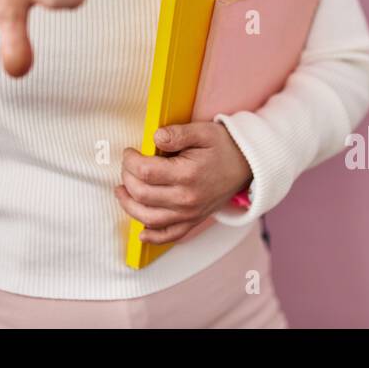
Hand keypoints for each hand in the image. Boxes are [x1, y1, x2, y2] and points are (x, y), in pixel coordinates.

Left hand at [114, 122, 253, 244]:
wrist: (247, 166)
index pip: (145, 171)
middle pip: (142, 194)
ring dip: (128, 205)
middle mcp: (186, 199)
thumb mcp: (203, 131)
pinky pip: (168, 235)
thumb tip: (154, 138)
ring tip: (121, 190)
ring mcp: (189, 213)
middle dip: (126, 178)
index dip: (130, 160)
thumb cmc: (223, 147)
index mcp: (187, 174)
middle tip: (128, 165)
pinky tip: (140, 231)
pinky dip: (151, 236)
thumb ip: (177, 133)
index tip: (130, 151)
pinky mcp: (192, 221)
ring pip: (148, 218)